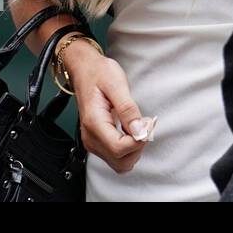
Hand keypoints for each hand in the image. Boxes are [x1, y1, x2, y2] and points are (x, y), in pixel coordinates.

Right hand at [67, 42, 150, 173]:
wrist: (84, 69)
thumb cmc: (99, 73)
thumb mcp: (117, 84)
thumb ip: (128, 110)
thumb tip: (140, 131)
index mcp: (94, 123)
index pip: (120, 149)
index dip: (139, 140)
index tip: (147, 122)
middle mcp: (91, 137)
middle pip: (121, 161)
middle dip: (138, 146)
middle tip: (143, 124)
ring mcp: (92, 142)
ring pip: (120, 163)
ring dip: (135, 149)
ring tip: (138, 125)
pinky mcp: (97, 142)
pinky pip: (116, 156)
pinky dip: (129, 148)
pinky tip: (132, 130)